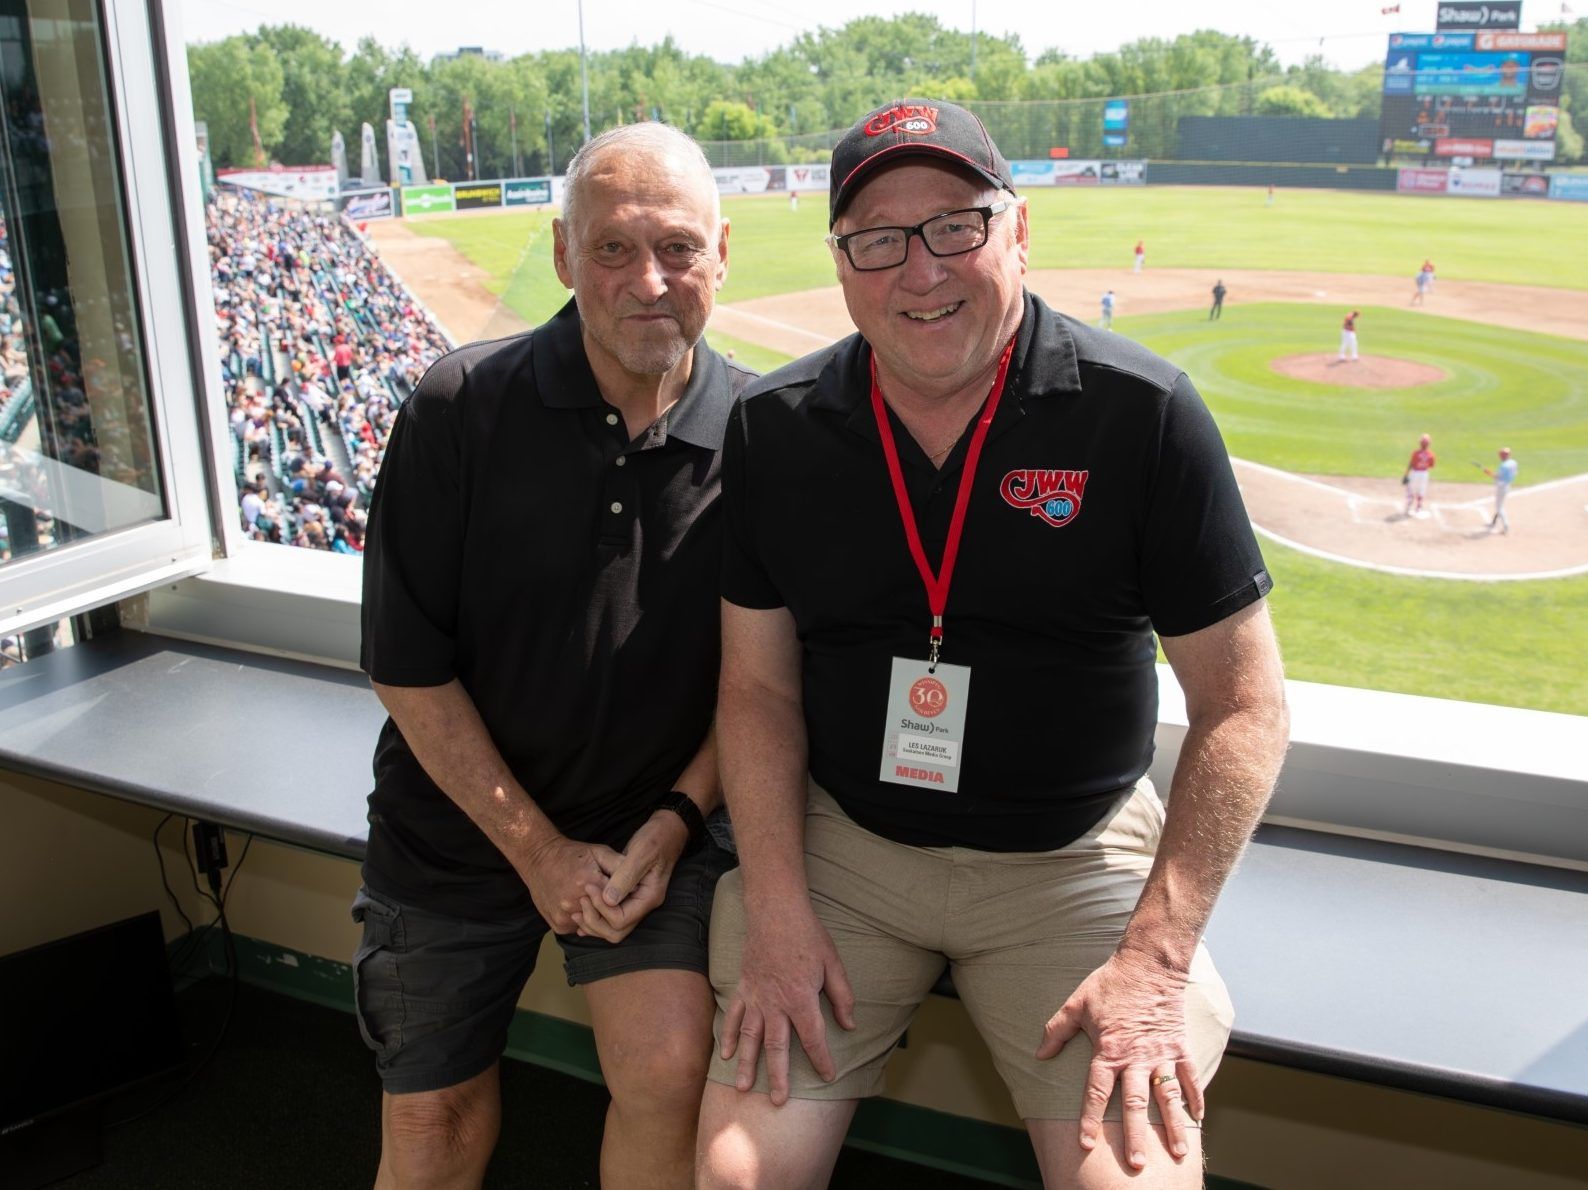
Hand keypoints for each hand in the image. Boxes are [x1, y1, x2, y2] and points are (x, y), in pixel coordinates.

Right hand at [519, 834, 621, 933]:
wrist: (538, 859)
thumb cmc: (571, 854)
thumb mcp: (598, 852)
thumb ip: (619, 866)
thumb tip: (638, 883)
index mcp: (588, 883)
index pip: (617, 900)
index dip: (624, 896)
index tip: (625, 892)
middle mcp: (574, 903)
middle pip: (606, 917)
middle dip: (612, 909)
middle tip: (611, 899)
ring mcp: (565, 917)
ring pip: (593, 926)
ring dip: (598, 917)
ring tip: (596, 901)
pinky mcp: (558, 925)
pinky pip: (579, 929)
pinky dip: (583, 921)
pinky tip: (581, 905)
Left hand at [570, 810, 690, 943]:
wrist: (667, 830)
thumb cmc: (656, 838)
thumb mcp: (641, 853)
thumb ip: (625, 877)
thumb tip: (609, 900)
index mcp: (649, 897)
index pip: (621, 920)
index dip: (601, 909)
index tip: (589, 888)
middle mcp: (643, 904)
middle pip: (617, 931)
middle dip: (595, 922)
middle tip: (581, 902)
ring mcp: (636, 901)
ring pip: (613, 927)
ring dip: (593, 922)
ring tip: (577, 911)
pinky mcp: (628, 896)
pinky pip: (612, 915)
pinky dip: (596, 916)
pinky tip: (583, 912)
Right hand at [720, 904, 855, 1105]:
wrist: (776, 911)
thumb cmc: (808, 935)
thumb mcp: (833, 964)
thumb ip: (842, 996)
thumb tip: (850, 1024)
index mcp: (801, 998)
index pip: (813, 1038)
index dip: (822, 1060)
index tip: (828, 1077)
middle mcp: (775, 1003)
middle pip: (776, 1047)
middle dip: (778, 1077)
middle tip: (777, 1102)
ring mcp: (756, 997)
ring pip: (749, 1038)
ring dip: (746, 1064)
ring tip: (743, 1088)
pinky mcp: (743, 988)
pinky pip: (732, 1016)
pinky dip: (726, 1036)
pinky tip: (723, 1055)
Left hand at [1035, 949, 1201, 1170]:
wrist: (1147, 964)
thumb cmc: (1109, 983)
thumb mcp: (1076, 1004)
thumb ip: (1056, 1030)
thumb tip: (1039, 1054)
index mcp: (1108, 1050)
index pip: (1096, 1092)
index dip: (1089, 1118)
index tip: (1086, 1143)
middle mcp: (1136, 1057)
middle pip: (1134, 1104)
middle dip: (1134, 1136)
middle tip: (1137, 1164)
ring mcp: (1160, 1053)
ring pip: (1167, 1096)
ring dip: (1173, 1126)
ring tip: (1178, 1152)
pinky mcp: (1179, 1045)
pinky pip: (1189, 1076)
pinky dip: (1195, 1097)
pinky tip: (1197, 1117)